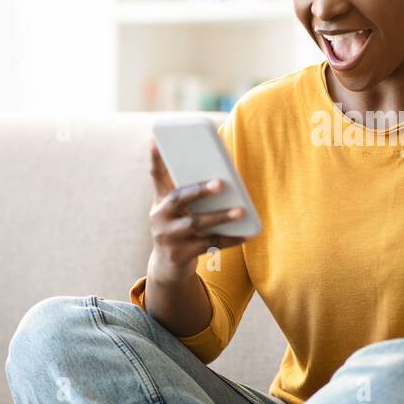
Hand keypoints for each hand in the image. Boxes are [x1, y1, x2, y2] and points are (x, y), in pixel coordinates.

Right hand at [146, 138, 249, 284]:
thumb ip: (190, 193)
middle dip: (199, 190)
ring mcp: (168, 237)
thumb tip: (223, 176)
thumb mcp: (177, 210)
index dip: (155, 157)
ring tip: (241, 211)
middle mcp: (159, 217)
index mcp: (160, 201)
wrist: (167, 266)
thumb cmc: (179, 228)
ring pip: (197, 224)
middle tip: (220, 183)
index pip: (156, 175)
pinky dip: (231, 239)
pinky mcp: (181, 255)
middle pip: (179, 199)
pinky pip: (210, 244)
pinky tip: (248, 234)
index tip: (155, 138)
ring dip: (220, 217)